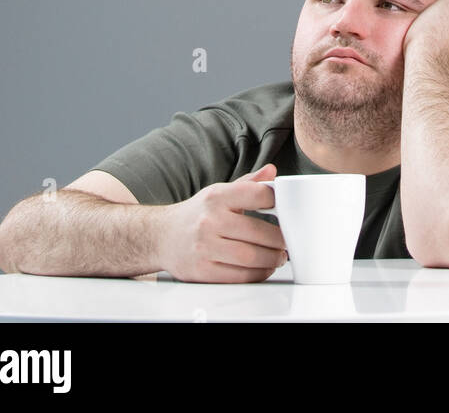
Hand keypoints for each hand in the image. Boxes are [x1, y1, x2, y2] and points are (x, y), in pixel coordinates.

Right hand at [156, 164, 287, 282]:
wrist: (161, 236)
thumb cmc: (196, 214)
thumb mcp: (219, 192)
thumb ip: (248, 184)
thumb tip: (272, 171)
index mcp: (217, 196)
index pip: (257, 195)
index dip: (277, 202)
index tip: (287, 210)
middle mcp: (209, 220)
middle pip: (257, 232)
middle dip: (279, 240)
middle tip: (287, 242)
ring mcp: (205, 247)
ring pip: (250, 257)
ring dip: (271, 259)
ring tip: (279, 256)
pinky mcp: (202, 271)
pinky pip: (238, 276)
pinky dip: (257, 274)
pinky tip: (263, 268)